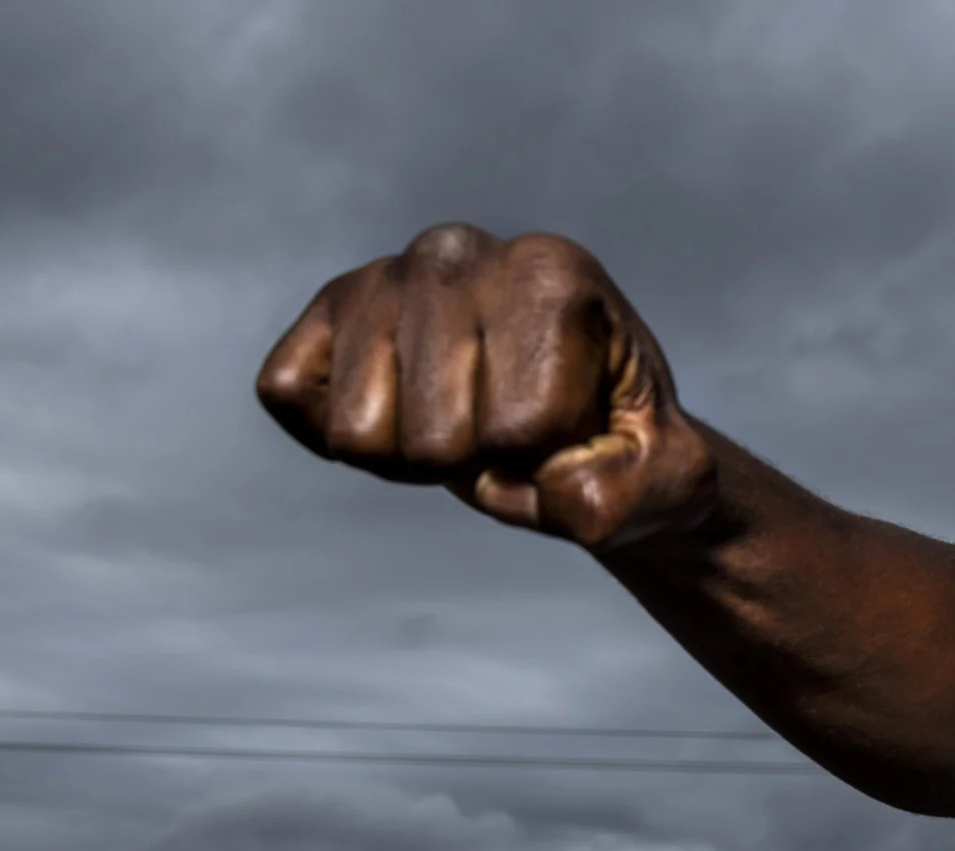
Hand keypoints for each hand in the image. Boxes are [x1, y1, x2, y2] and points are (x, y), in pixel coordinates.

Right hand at [255, 224, 711, 550]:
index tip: (569, 431)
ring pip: (360, 436)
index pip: (521, 427)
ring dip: (412, 460)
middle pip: (436, 440)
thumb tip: (549, 483)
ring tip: (461, 422)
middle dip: (477, 466)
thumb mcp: (665, 482)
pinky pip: (288, 396)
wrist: (582, 423)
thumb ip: (625, 494)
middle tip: (510, 436)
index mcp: (552, 273)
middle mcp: (457, 252)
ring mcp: (383, 274)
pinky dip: (335, 436)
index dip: (548, 459)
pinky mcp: (326, 310)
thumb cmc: (625, 447)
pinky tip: (398, 412)